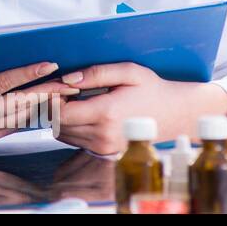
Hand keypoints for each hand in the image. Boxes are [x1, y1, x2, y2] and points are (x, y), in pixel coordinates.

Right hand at [0, 60, 79, 149]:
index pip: (5, 82)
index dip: (29, 73)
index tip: (49, 65)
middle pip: (21, 102)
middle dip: (49, 92)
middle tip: (72, 84)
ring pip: (22, 117)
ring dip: (45, 106)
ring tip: (66, 96)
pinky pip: (13, 127)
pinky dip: (30, 117)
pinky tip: (45, 109)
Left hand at [52, 62, 226, 154]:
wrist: (175, 115)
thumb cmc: (152, 90)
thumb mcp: (128, 72)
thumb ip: (96, 73)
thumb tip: (67, 79)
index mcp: (106, 113)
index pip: (60, 112)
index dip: (51, 98)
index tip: (57, 85)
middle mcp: (102, 135)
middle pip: (57, 124)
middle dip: (52, 106)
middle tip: (61, 89)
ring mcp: (103, 147)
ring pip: (62, 134)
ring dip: (59, 117)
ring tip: (73, 99)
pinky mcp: (104, 152)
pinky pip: (73, 140)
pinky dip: (69, 126)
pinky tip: (81, 111)